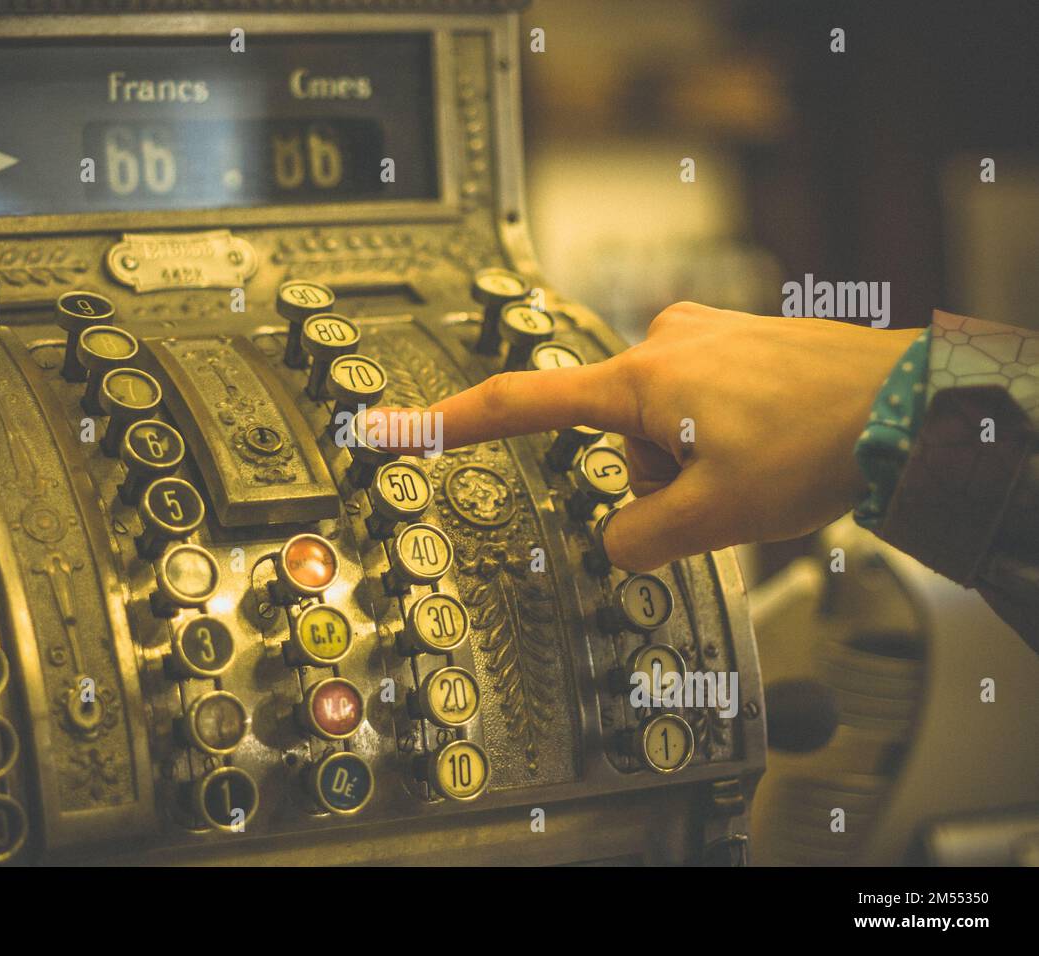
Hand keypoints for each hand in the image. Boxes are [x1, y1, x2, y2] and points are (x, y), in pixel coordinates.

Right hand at [376, 302, 920, 570]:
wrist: (907, 401)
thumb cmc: (818, 443)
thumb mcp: (716, 518)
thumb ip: (642, 542)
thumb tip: (618, 543)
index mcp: (638, 382)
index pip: (516, 405)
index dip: (443, 424)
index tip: (386, 429)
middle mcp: (660, 345)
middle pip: (613, 438)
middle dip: (653, 477)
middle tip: (720, 493)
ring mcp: (699, 337)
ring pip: (661, 428)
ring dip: (693, 462)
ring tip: (759, 468)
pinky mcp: (732, 341)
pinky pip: (698, 405)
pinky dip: (720, 438)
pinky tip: (769, 446)